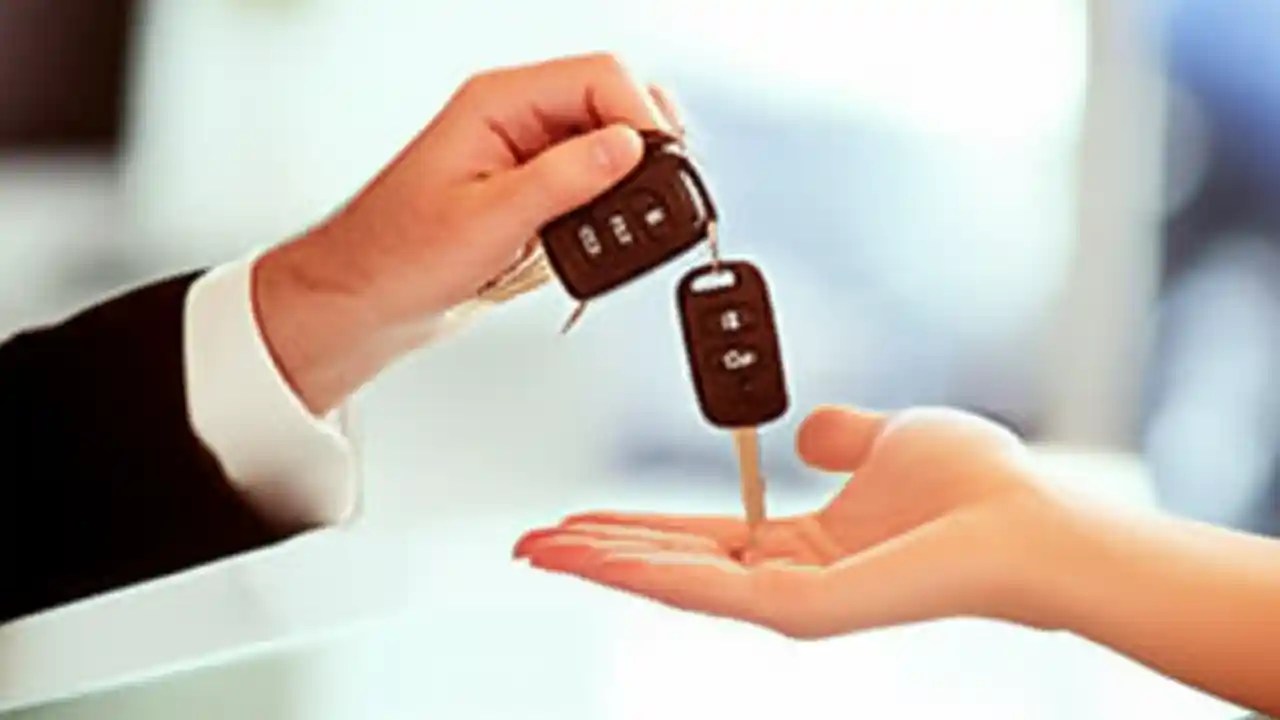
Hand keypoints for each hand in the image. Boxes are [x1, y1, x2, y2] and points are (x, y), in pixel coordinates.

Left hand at [252, 53, 681, 412]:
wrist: (365, 301)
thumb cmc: (399, 257)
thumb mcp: (490, 220)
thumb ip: (564, 180)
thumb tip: (629, 147)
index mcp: (497, 101)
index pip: (598, 76)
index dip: (640, 117)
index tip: (660, 166)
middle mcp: (514, 118)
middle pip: (611, 100)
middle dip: (643, 143)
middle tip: (656, 194)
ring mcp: (524, 153)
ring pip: (606, 141)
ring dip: (627, 177)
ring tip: (631, 220)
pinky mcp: (530, 189)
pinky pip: (589, 179)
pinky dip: (608, 204)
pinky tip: (602, 233)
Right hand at [515, 405, 1063, 638]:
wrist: (1026, 519)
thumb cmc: (976, 486)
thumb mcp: (887, 438)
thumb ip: (840, 436)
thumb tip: (809, 431)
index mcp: (801, 543)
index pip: (695, 537)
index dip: (632, 526)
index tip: (579, 517)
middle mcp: (786, 579)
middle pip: (670, 565)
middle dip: (596, 554)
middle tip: (530, 546)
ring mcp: (791, 600)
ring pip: (675, 582)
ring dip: (602, 565)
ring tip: (541, 552)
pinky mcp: (803, 607)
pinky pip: (708, 589)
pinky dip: (645, 573)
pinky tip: (596, 558)